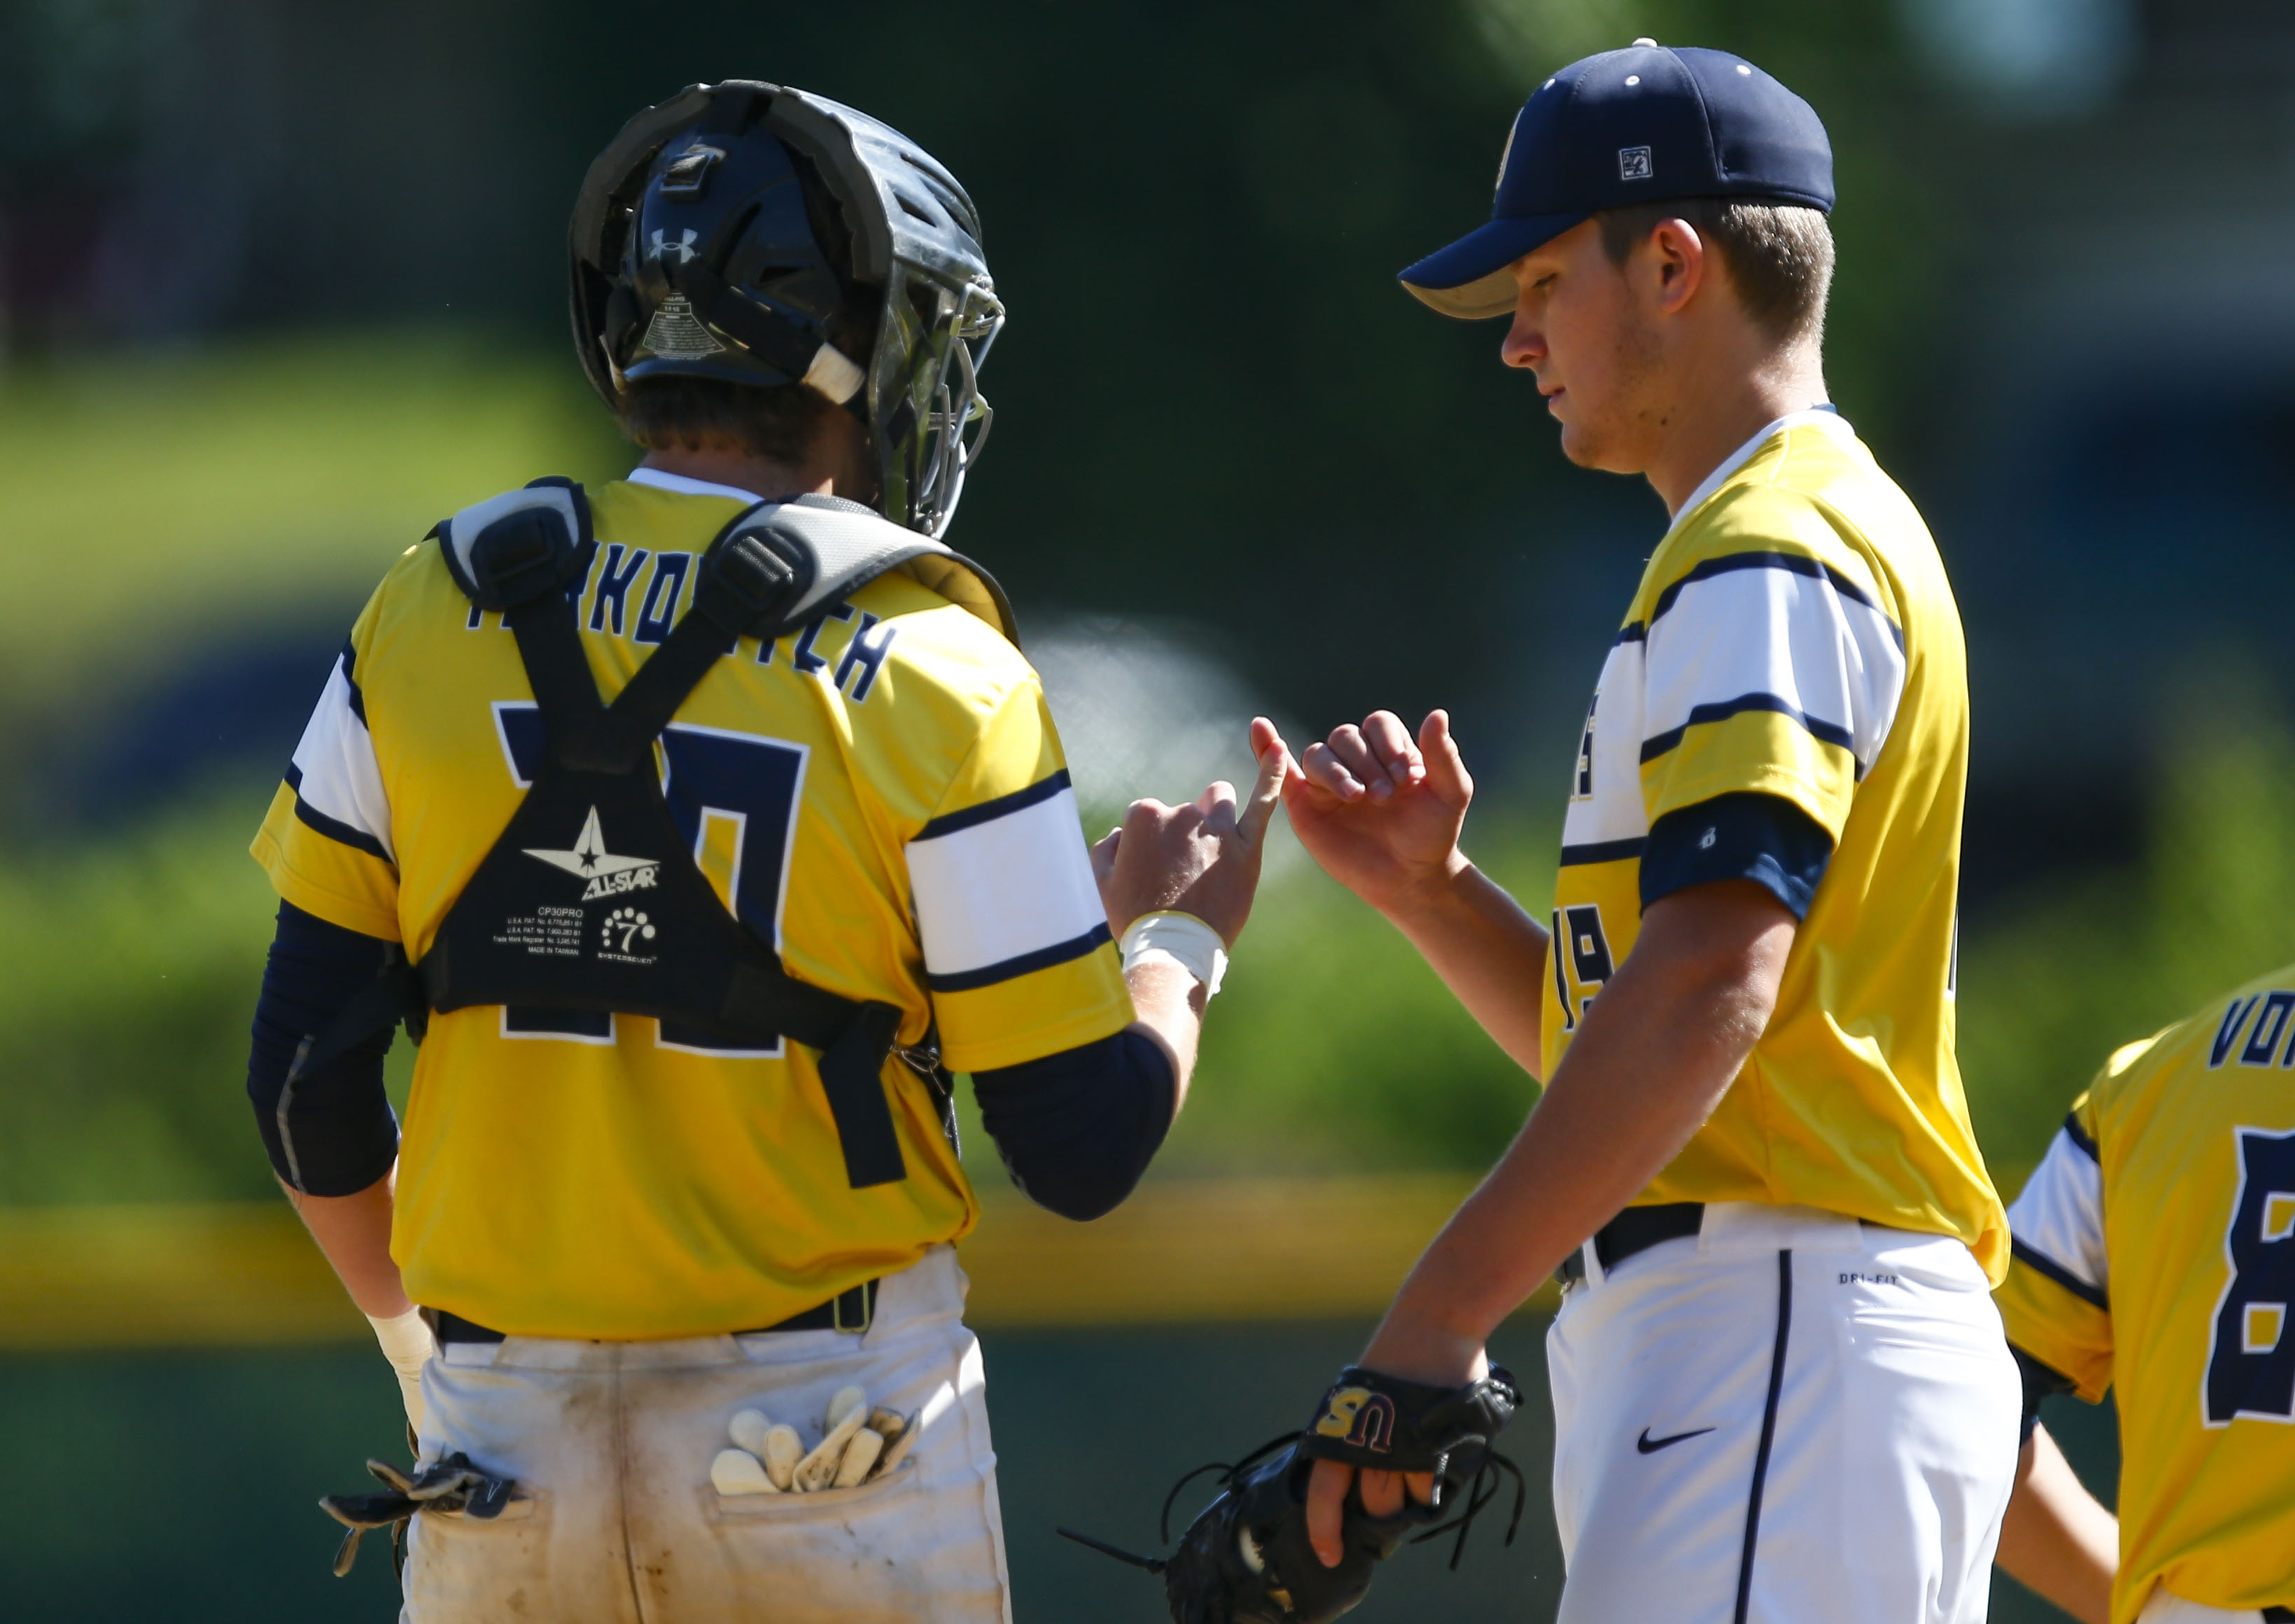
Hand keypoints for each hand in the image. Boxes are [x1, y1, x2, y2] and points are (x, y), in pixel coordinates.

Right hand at [1090, 722, 1287, 944]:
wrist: (1173, 951)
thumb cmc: (1134, 919)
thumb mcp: (1099, 882)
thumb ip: (1106, 848)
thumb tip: (1121, 835)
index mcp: (1144, 815)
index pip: (1148, 817)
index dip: (1149, 846)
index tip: (1150, 875)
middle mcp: (1182, 813)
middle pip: (1183, 813)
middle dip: (1180, 836)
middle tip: (1179, 877)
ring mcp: (1217, 829)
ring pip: (1218, 803)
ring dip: (1214, 818)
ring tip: (1211, 853)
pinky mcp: (1247, 848)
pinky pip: (1264, 801)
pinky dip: (1273, 772)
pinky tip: (1281, 750)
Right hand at [1263, 710, 1472, 916]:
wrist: (1410, 877)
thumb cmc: (1432, 833)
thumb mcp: (1450, 793)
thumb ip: (1443, 755)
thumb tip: (1438, 714)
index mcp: (1387, 749)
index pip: (1378, 724)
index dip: (1389, 745)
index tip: (1407, 777)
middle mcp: (1355, 759)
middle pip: (1345, 736)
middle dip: (1366, 762)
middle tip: (1385, 796)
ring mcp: (1328, 780)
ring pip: (1318, 754)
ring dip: (1337, 770)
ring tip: (1357, 797)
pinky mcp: (1304, 803)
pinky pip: (1282, 771)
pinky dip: (1267, 748)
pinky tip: (1261, 728)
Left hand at [1304, 1310, 1489, 1566]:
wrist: (1432, 1327)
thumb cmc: (1394, 1363)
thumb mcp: (1360, 1399)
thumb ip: (1355, 1440)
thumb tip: (1354, 1483)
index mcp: (1341, 1433)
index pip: (1324, 1495)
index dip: (1324, 1530)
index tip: (1330, 1557)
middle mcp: (1372, 1448)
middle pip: (1374, 1507)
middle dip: (1382, 1510)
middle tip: (1391, 1493)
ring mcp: (1409, 1451)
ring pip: (1407, 1502)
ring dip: (1412, 1493)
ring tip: (1418, 1460)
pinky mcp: (1442, 1451)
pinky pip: (1436, 1488)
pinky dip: (1436, 1481)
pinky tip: (1439, 1454)